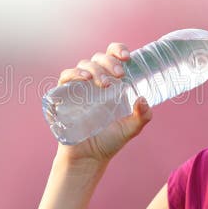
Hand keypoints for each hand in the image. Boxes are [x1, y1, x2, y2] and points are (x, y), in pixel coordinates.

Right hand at [54, 42, 151, 165]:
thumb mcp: (131, 128)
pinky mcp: (64, 95)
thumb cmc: (109, 141)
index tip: (127, 58)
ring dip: (95, 69)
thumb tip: (143, 99)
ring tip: (105, 83)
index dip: (118, 50)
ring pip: (84, 65)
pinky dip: (74, 73)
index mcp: (111, 82)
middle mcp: (94, 81)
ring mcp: (78, 87)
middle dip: (109, 62)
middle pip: (99, 58)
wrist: (88, 158)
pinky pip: (66, 76)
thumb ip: (142, 116)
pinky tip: (85, 79)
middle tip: (119, 75)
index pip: (112, 57)